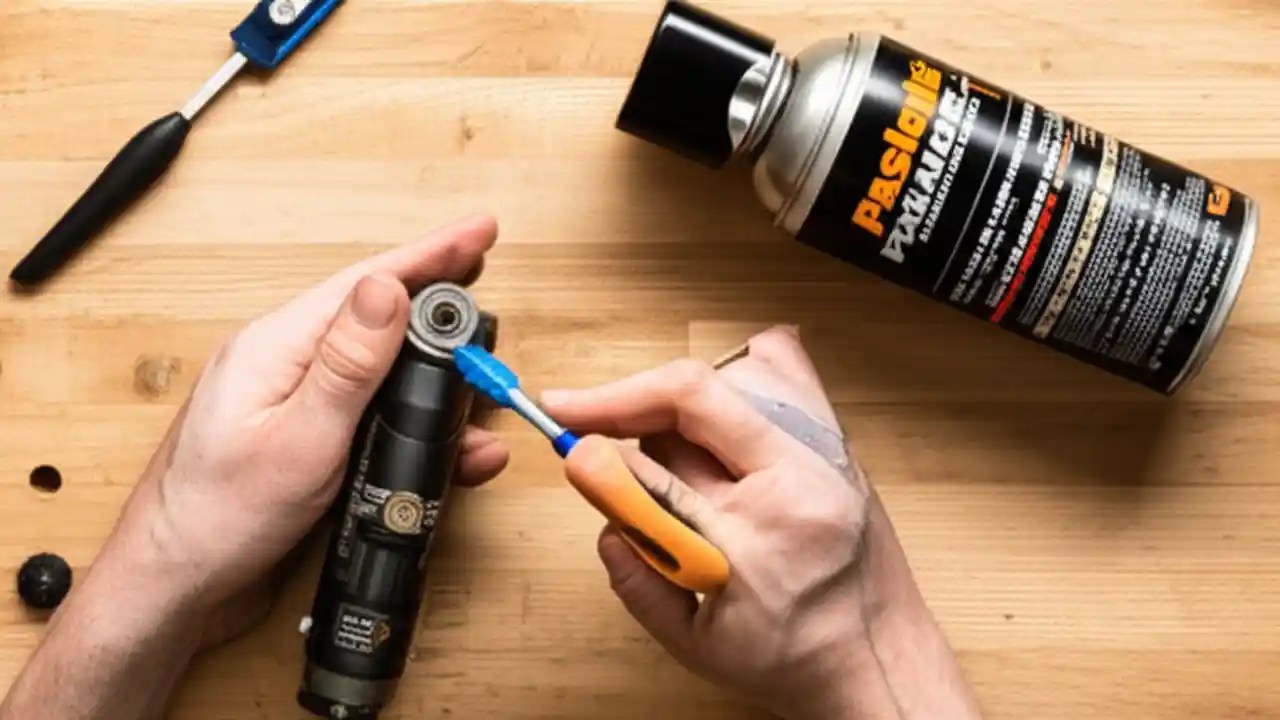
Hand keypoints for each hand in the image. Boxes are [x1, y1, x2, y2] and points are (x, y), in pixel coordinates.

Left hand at [3, 217, 510, 719]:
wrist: (176, 588)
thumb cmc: (219, 518)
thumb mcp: (299, 436)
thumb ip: (348, 363)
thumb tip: (387, 288)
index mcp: (276, 347)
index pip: (367, 284)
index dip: (430, 255)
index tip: (479, 231)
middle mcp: (285, 364)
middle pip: (378, 318)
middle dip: (441, 313)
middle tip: (490, 314)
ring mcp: (293, 400)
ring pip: (381, 370)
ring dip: (435, 381)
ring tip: (479, 393)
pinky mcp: (304, 438)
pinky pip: (369, 412)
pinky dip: (412, 422)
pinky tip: (443, 444)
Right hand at [542, 328, 979, 719]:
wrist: (879, 662)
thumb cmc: (791, 659)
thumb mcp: (694, 644)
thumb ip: (636, 581)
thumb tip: (598, 506)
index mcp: (757, 542)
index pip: (657, 468)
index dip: (599, 434)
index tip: (562, 418)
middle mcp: (801, 480)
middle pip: (695, 397)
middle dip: (627, 400)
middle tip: (585, 413)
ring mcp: (827, 452)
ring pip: (735, 373)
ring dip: (681, 397)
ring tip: (660, 437)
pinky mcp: (838, 441)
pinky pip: (788, 367)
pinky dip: (741, 374)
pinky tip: (717, 409)